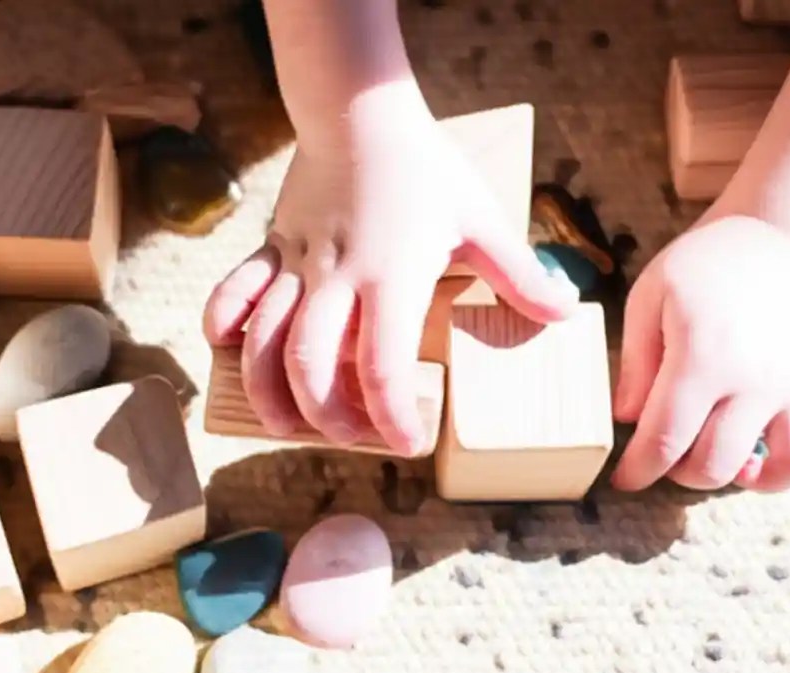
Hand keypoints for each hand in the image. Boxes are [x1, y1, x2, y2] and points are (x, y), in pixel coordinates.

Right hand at [203, 93, 577, 455]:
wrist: (360, 112)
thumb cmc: (424, 169)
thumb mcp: (479, 219)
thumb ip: (518, 273)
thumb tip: (565, 314)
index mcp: (392, 276)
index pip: (382, 363)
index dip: (390, 416)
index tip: (407, 444)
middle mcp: (337, 276)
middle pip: (310, 363)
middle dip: (324, 416)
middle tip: (348, 439)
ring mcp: (297, 263)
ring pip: (265, 339)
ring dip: (267, 391)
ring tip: (284, 427)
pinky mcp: (271, 247)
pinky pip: (235, 290)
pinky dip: (224, 324)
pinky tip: (228, 351)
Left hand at [612, 215, 789, 492]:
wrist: (772, 234)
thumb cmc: (700, 267)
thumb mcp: (648, 299)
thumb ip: (635, 365)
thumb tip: (627, 420)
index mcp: (703, 357)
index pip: (665, 441)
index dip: (639, 470)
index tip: (625, 479)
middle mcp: (758, 377)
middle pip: (717, 465)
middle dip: (682, 474)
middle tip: (671, 455)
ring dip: (751, 479)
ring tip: (729, 463)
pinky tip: (762, 443)